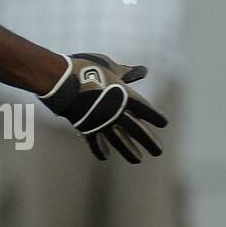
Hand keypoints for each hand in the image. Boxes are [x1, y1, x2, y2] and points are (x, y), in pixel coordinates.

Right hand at [40, 54, 167, 162]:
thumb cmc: (87, 68)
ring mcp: (101, 122)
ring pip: (118, 141)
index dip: (155, 117)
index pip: (146, 109)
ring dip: (128, 151)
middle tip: (158, 152)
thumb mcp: (110, 66)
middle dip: (148, 142)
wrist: (61, 79)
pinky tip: (105, 157)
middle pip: (136, 130)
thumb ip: (126, 72)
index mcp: (125, 96)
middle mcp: (116, 112)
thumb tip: (141, 71)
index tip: (163, 123)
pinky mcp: (85, 127)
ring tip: (137, 160)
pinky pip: (94, 142)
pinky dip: (99, 149)